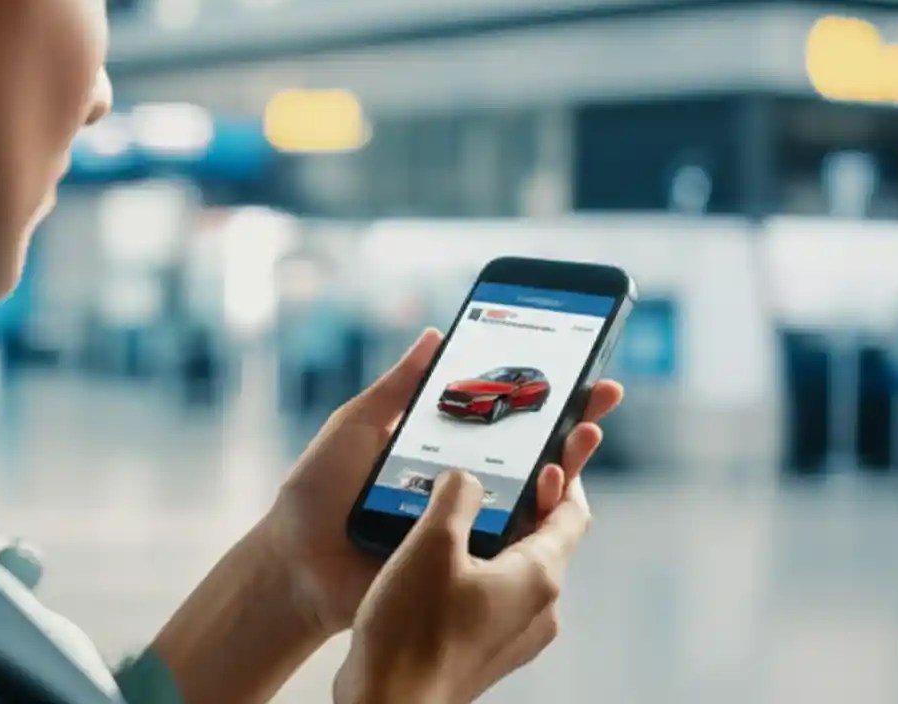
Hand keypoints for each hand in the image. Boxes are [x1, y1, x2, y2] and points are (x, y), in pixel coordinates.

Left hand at [265, 328, 622, 636]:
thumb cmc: (317, 496)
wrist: (295, 564)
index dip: (539, 392)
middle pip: (531, 451)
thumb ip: (398, 387)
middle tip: (602, 392)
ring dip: (567, 462)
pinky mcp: (465, 563)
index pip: (502, 416)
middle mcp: (463, 485)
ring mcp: (469, 525)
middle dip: (571, 420)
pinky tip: (555, 484)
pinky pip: (514, 543)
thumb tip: (435, 334)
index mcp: (440, 450)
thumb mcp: (357, 426)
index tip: (573, 362)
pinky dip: (541, 515)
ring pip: (534, 497)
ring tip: (584, 432)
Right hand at [333, 467, 595, 703]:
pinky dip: (479, 568)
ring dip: (497, 535)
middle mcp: (539, 609)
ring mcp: (515, 635)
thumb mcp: (433, 543)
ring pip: (518, 568)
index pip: (573, 515)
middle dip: (525, 502)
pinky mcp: (486, 650)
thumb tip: (468, 479)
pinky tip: (439, 560)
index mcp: (539, 577)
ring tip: (458, 511)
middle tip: (498, 472)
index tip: (550, 450)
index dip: (566, 477)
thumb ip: (457, 495)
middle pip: (546, 540)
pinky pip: (495, 596)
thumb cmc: (413, 631)